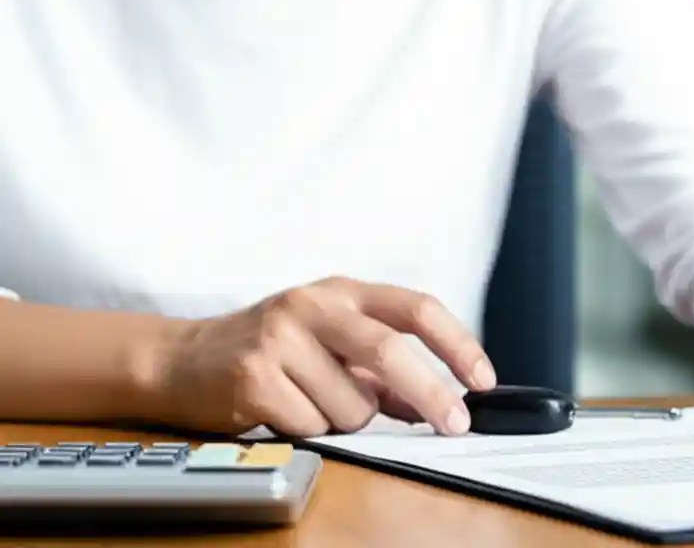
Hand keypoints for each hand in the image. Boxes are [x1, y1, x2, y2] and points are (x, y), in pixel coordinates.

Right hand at [148, 276, 495, 436]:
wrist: (180, 359)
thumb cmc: (268, 351)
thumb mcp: (332, 346)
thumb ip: (384, 373)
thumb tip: (435, 403)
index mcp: (343, 291)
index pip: (416, 308)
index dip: (457, 343)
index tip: (483, 380)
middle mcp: (313, 304)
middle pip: (390, 351)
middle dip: (431, 393)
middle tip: (453, 423)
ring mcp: (280, 336)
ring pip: (352, 403)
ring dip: (348, 420)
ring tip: (314, 403)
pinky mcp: (253, 375)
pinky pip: (312, 424)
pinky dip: (312, 430)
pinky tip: (284, 411)